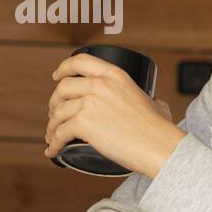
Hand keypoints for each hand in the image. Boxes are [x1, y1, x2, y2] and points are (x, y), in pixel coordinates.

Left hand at [44, 53, 184, 178]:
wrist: (159, 147)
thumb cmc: (159, 130)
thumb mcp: (154, 102)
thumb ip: (150, 99)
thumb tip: (155, 104)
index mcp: (115, 75)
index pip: (80, 61)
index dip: (64, 68)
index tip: (56, 76)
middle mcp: (100, 84)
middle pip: (63, 88)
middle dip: (54, 103)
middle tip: (55, 115)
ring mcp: (90, 103)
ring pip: (58, 112)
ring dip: (52, 126)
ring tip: (53, 137)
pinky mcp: (83, 123)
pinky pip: (59, 133)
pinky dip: (53, 144)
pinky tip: (53, 150)